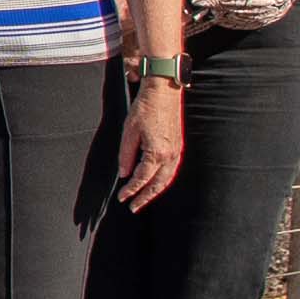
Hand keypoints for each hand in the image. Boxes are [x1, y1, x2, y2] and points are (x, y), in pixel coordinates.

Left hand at [114, 74, 187, 213]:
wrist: (164, 91)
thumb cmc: (145, 108)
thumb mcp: (129, 131)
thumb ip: (126, 155)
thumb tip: (124, 173)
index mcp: (157, 152)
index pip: (142, 178)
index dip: (131, 190)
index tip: (122, 198)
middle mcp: (170, 155)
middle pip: (157, 184)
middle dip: (145, 197)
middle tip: (133, 207)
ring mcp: (177, 151)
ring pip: (167, 179)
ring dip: (155, 191)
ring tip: (143, 199)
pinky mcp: (178, 146)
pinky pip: (172, 170)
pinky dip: (163, 181)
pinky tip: (156, 183)